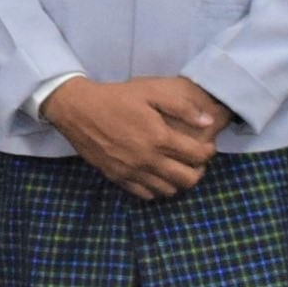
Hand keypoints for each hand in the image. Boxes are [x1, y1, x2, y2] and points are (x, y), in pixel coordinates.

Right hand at [41, 77, 221, 200]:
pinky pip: (146, 194)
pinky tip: (157, 175)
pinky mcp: (118, 178)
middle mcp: (148, 160)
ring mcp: (133, 172)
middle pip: (187, 179)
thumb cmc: (116, 98)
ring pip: (168, 190)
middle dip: (198, 171)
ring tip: (178, 168)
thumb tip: (208, 121)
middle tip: (196, 161)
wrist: (79, 110)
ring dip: (179, 182)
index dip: (208, 152)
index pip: (197, 155)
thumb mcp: (151, 92)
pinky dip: (157, 189)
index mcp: (160, 138)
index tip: (207, 146)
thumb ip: (182, 107)